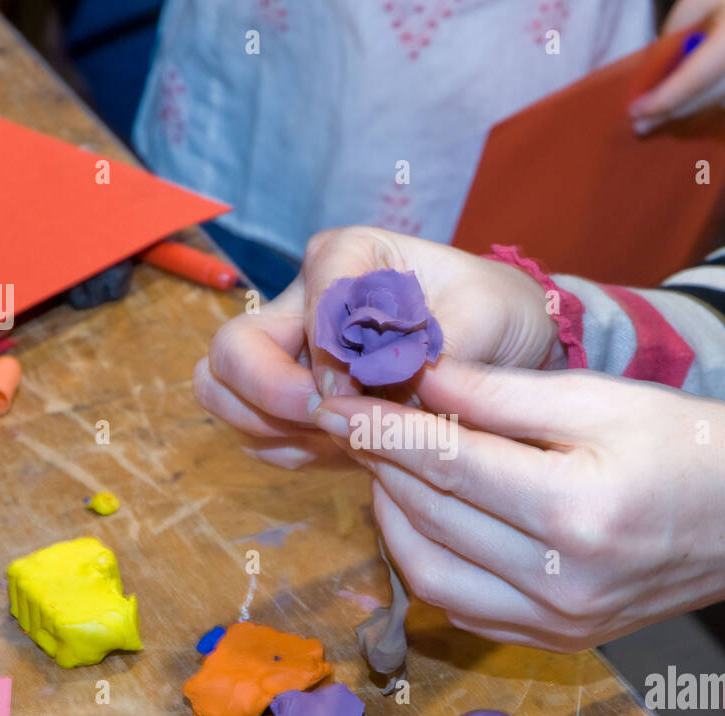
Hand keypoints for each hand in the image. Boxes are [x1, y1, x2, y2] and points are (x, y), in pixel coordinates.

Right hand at [192, 227, 552, 469]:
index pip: (309, 303)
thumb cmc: (494, 316)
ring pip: (223, 392)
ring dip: (272, 428)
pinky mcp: (290, 395)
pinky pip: (254, 432)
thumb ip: (435, 338)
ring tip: (342, 440)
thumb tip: (380, 373)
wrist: (501, 351)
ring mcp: (289, 350)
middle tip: (330, 423)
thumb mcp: (487, 315)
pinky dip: (289, 449)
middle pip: (232, 349)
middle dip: (269, 396)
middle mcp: (303, 298)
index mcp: (348, 256)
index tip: (366, 390)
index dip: (330, 355)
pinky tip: (346, 450)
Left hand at [309, 360, 724, 651]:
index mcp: (575, 511)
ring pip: (431, 577)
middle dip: (381, 467)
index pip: (448, 465)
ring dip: (394, 520)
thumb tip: (420, 379)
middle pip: (432, 521)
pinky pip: (463, 609)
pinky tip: (425, 519)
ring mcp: (559, 624)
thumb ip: (503, 394)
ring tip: (389, 468)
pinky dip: (429, 563)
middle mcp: (560, 582)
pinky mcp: (559, 641)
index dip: (385, 429)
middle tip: (355, 424)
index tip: (337, 399)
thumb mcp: (603, 398)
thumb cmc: (696, 446)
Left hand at [629, 0, 724, 134]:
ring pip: (721, 102)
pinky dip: (717, 96)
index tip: (634, 113)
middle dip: (668, 113)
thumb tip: (661, 58)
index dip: (659, 102)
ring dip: (693, 106)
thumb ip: (681, 24)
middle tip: (640, 124)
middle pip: (702, 101)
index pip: (687, 86)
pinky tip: (702, 93)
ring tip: (665, 109)